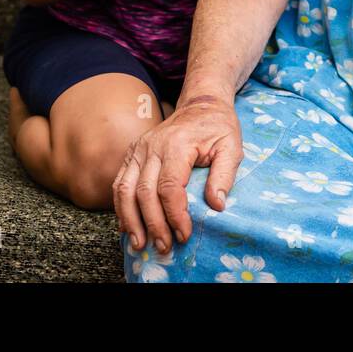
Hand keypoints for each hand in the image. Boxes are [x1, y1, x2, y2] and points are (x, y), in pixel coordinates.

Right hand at [113, 95, 242, 254]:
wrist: (201, 105)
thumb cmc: (218, 127)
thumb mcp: (232, 146)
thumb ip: (224, 175)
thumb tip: (216, 205)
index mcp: (177, 144)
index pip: (169, 186)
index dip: (175, 214)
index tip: (184, 234)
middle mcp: (152, 146)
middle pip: (145, 192)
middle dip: (154, 224)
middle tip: (164, 246)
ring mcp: (139, 149)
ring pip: (126, 190)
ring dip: (131, 220)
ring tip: (140, 244)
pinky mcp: (132, 154)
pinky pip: (120, 183)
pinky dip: (120, 207)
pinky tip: (127, 226)